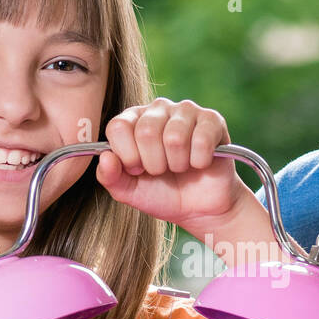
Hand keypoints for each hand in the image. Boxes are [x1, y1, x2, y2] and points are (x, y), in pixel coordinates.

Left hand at [97, 98, 247, 235]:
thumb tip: (105, 158)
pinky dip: (199, 162)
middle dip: (155, 164)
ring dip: (178, 164)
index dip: (128, 155)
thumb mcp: (129, 191)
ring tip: (181, 167)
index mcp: (133, 120)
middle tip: (163, 171)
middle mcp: (158, 109)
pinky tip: (200, 163)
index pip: (119, 126)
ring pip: (174, 137)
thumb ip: (110, 177)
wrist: (199, 208)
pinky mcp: (213, 120)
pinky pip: (201, 140)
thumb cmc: (162, 194)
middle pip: (146, 131)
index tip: (138, 169)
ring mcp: (186, 111)